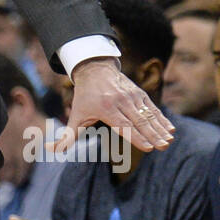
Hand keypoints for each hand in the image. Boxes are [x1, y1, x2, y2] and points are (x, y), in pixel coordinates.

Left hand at [57, 58, 174, 152]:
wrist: (95, 69)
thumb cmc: (84, 97)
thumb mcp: (75, 115)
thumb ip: (66, 136)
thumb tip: (49, 150)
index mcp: (105, 109)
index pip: (123, 124)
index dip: (136, 136)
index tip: (148, 147)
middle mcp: (120, 101)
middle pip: (138, 121)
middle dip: (152, 135)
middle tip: (163, 146)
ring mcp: (131, 96)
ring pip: (148, 114)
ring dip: (160, 128)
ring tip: (169, 141)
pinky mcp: (139, 94)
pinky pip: (152, 108)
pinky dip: (161, 119)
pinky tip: (170, 130)